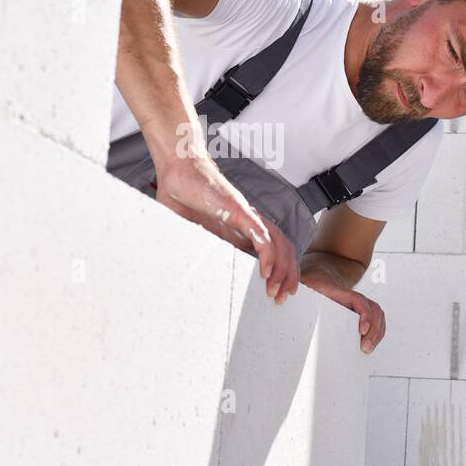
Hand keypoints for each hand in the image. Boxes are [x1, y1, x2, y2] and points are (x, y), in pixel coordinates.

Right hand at [153, 154, 298, 303]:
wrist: (178, 166)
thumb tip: (190, 271)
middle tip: (280, 299)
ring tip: (276, 290)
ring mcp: (245, 216)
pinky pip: (259, 234)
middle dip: (287, 276)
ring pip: (277, 244)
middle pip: (283, 250)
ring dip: (281, 270)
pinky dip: (267, 254)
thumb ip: (198, 247)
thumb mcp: (192, 231)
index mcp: (240, 228)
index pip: (272, 251)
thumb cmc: (184, 194)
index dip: (280, 272)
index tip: (276, 292)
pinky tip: (266, 271)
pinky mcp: (237, 210)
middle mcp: (249, 222)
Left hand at [301, 273, 385, 353]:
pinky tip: (369, 344)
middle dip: (374, 330)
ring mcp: (359, 304)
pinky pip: (376, 319)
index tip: (361, 330)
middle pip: (374, 310)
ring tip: (367, 349)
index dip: (365, 315)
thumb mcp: (303, 286)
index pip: (360, 302)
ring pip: (378, 314)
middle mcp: (354, 298)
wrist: (320, 274)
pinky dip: (377, 331)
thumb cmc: (309, 284)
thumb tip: (280, 301)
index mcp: (341, 293)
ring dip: (377, 332)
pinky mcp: (360, 312)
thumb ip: (294, 293)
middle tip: (365, 348)